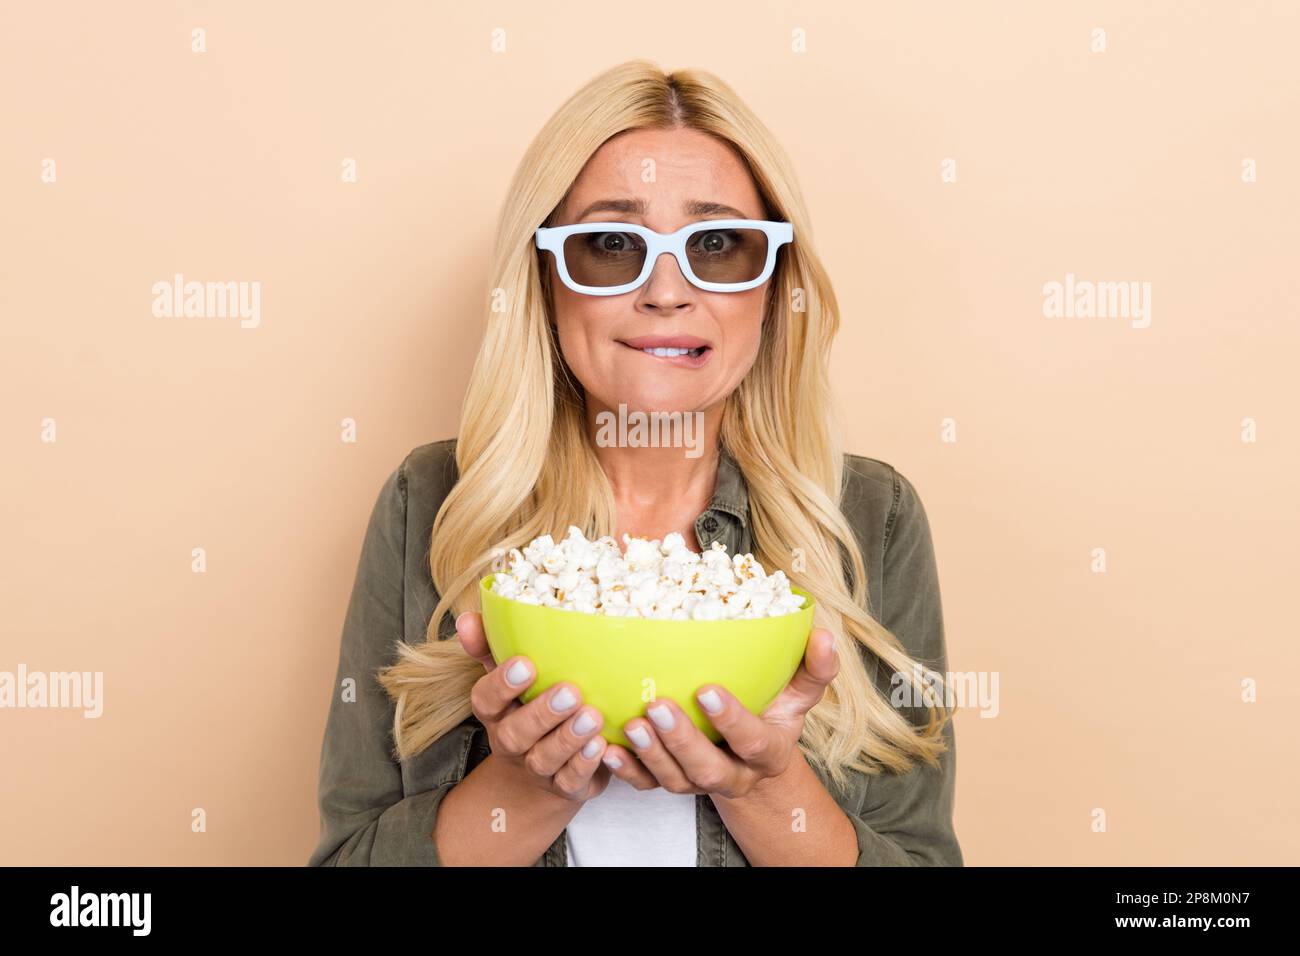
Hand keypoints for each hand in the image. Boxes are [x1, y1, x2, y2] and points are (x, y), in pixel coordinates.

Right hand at [456, 611, 611, 802]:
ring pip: (545, 759)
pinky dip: (584, 765)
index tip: (525, 664)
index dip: (501, 685)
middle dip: (541, 714)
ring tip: (592, 716)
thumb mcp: (510, 677)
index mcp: (496, 713)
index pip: (485, 701)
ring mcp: (537, 769)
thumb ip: (490, 646)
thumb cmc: (528, 706)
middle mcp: (511, 743)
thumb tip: (467, 618)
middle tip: (570, 691)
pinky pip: (570, 781)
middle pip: (515, 734)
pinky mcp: (564, 787)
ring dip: (568, 738)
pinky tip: (601, 746)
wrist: (546, 770)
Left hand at [601, 627, 839, 798]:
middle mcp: (734, 774)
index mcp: (768, 752)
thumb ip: (814, 668)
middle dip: (683, 742)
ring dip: (651, 756)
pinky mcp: (670, 783)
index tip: (707, 689)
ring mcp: (699, 783)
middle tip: (659, 707)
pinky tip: (607, 748)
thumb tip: (825, 635)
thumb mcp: (799, 694)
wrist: (753, 760)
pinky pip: (646, 786)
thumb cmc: (773, 713)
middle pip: (708, 771)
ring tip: (631, 724)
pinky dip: (626, 770)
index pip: (753, 742)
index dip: (732, 720)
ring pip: (675, 781)